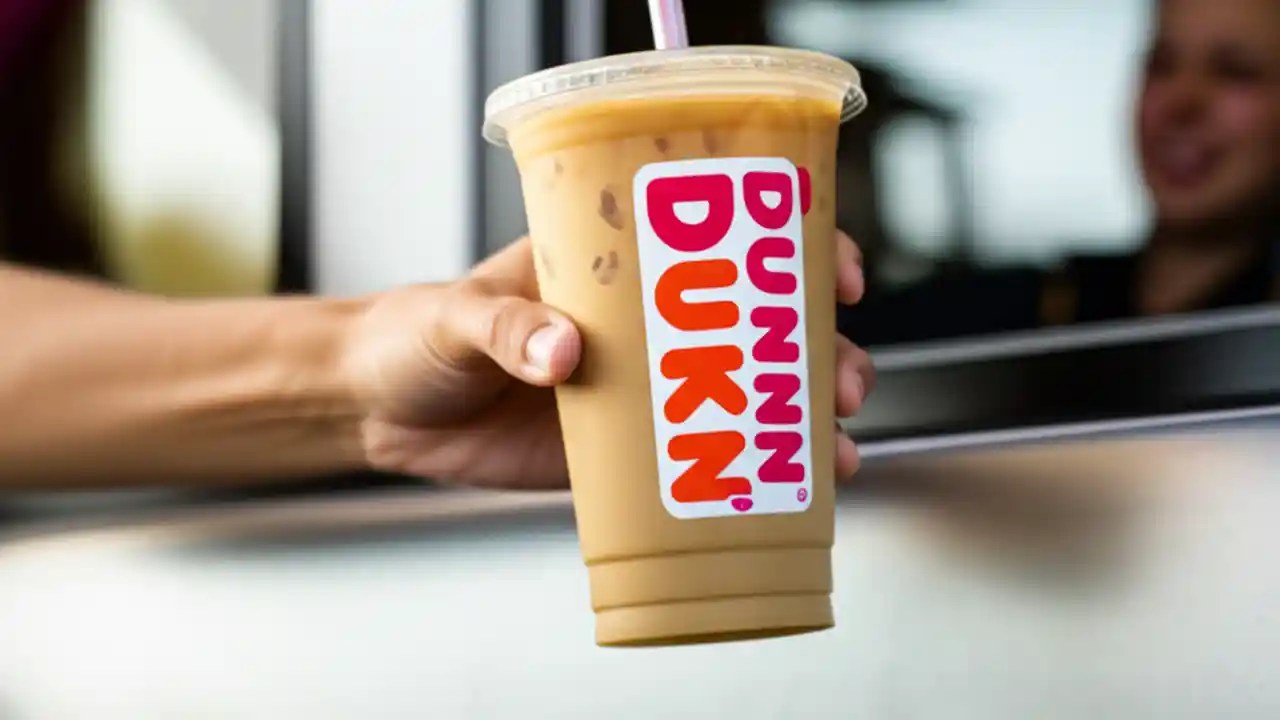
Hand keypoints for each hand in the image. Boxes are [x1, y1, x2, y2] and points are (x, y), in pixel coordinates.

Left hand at [346, 232, 874, 488]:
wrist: (378, 410)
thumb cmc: (414, 334)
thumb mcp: (455, 314)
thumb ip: (507, 326)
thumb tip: (565, 349)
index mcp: (614, 266)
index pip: (720, 239)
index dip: (791, 246)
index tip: (829, 269)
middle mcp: (642, 326)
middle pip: (757, 326)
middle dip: (818, 349)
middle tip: (843, 377)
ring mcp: (640, 392)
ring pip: (745, 398)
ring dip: (802, 420)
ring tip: (833, 449)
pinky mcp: (620, 455)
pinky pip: (698, 465)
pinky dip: (749, 479)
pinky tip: (787, 495)